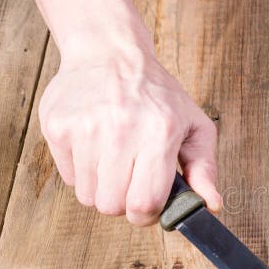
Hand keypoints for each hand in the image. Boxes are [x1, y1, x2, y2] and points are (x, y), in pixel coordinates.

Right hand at [38, 43, 221, 225]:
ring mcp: (84, 128)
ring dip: (103, 189)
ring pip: (88, 197)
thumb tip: (211, 205)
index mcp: (159, 133)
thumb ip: (205, 169)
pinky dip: (83, 173)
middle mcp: (121, 130)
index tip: (149, 208)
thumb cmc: (158, 94)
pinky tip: (95, 148)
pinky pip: (68, 178)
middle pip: (112, 206)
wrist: (110, 53)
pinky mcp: (57, 127)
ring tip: (115, 161)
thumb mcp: (195, 126)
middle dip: (124, 204)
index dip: (147, 216)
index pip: (144, 203)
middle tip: (132, 181)